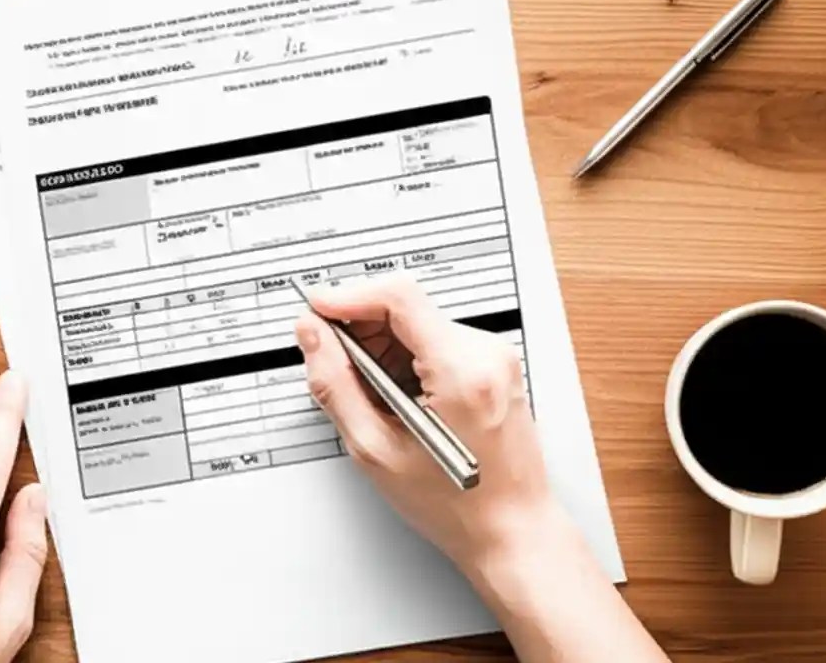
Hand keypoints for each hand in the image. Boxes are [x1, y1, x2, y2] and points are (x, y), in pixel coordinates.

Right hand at [294, 275, 558, 572]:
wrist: (512, 528)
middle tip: (337, 369)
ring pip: (418, 324)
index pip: (398, 297)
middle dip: (362, 331)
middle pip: (406, 308)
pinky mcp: (493, 365)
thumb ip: (335, 384)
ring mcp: (494, 357)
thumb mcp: (376, 450)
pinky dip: (407, 361)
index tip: (318, 308)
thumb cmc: (458, 506)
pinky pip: (436, 341)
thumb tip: (313, 338)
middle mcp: (485, 354)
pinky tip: (401, 401)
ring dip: (383, 350)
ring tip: (376, 401)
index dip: (349, 297)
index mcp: (461, 371)